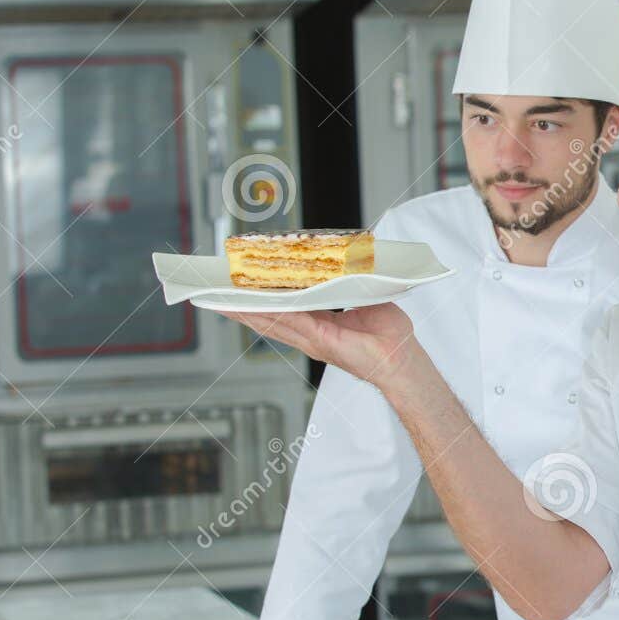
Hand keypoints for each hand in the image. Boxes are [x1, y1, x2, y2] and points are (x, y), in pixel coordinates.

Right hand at [220, 303, 420, 390]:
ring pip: (273, 322)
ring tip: (222, 299)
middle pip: (267, 318)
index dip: (258, 299)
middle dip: (240, 306)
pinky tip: (255, 304)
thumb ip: (348, 284)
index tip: (237, 288)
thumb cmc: (389, 334)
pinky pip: (293, 323)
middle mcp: (310, 335)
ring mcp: (313, 340)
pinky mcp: (322, 341)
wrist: (402, 358)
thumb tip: (343, 261)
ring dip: (246, 310)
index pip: (282, 310)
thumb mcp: (363, 301)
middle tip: (215, 292)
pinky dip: (273, 313)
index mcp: (318, 325)